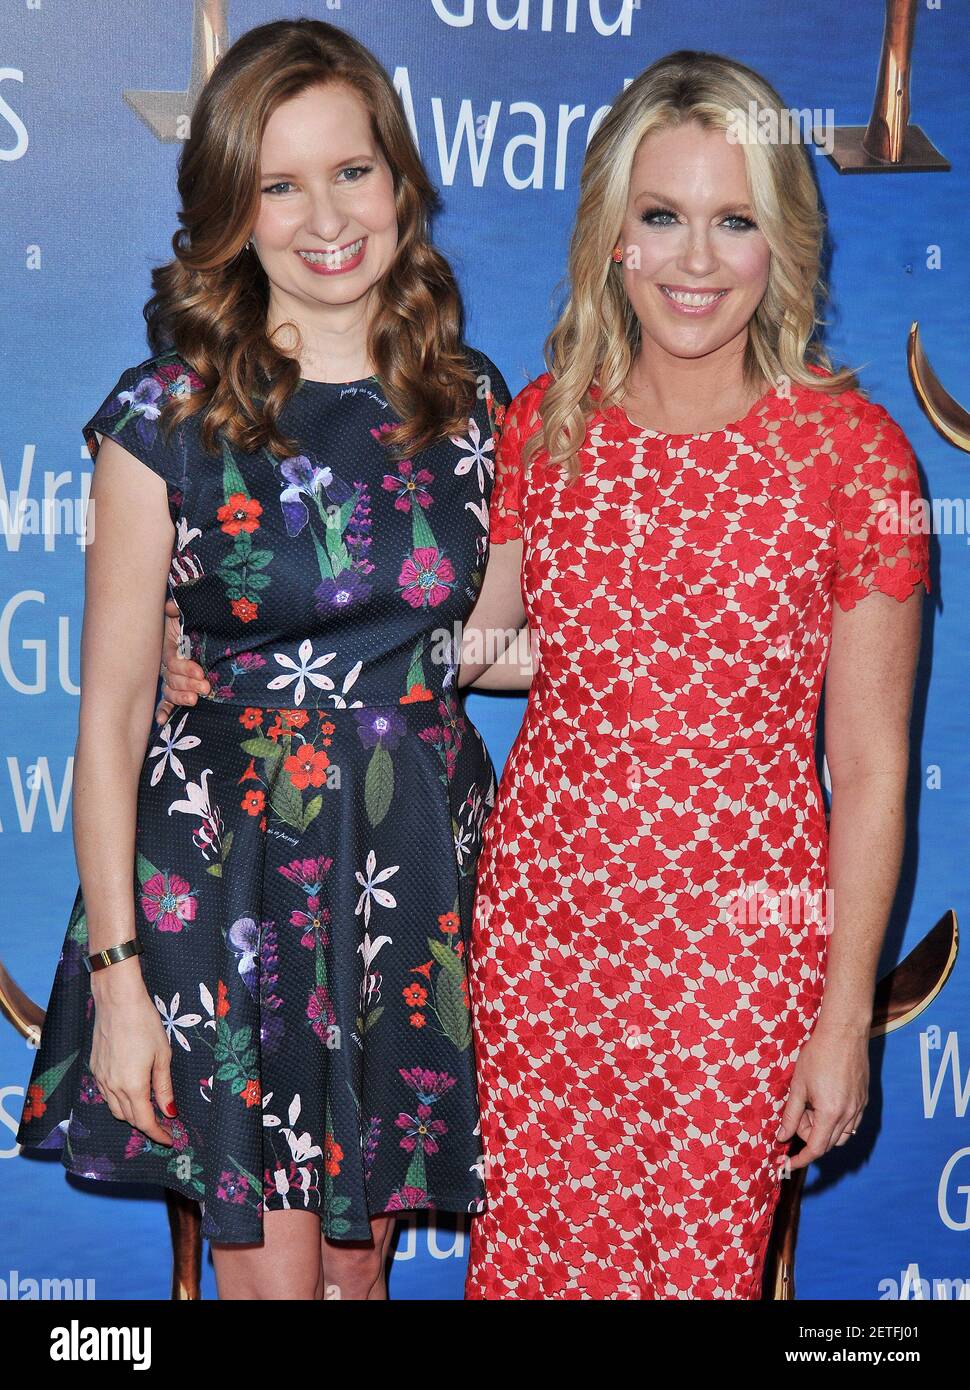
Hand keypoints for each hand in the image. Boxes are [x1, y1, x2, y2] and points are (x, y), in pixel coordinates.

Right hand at [89, 967, 176, 1145]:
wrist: (117, 1001)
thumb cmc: (145, 1024)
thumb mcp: (162, 1055)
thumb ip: (164, 1087)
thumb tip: (170, 1112)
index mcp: (133, 1086)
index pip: (144, 1122)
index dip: (158, 1134)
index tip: (170, 1139)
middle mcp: (113, 1087)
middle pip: (128, 1118)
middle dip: (146, 1125)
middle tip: (163, 1124)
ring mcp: (100, 1078)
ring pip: (115, 1108)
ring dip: (131, 1114)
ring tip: (149, 1109)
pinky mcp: (94, 1068)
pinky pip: (106, 1094)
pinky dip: (118, 1100)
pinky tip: (130, 1091)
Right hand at [154, 597, 209, 724]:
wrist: (201, 628)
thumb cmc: (194, 621)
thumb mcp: (185, 614)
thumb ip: (177, 610)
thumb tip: (171, 607)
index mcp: (170, 648)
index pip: (173, 661)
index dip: (185, 668)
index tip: (200, 672)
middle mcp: (169, 664)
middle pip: (172, 678)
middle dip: (188, 684)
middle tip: (204, 687)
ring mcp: (173, 677)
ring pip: (170, 690)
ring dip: (180, 697)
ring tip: (194, 701)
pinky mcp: (178, 687)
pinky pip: (167, 700)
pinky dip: (163, 711)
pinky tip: (161, 721)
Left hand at [777, 1019, 868, 1171]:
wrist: (844, 1033)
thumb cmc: (818, 1055)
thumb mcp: (798, 1085)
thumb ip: (790, 1114)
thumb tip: (782, 1137)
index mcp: (831, 1113)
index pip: (816, 1148)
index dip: (801, 1159)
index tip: (788, 1165)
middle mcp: (849, 1115)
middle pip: (827, 1143)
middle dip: (808, 1137)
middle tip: (796, 1116)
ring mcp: (859, 1108)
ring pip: (841, 1136)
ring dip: (823, 1131)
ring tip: (810, 1106)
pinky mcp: (864, 1100)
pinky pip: (851, 1124)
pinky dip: (836, 1123)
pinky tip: (824, 1104)